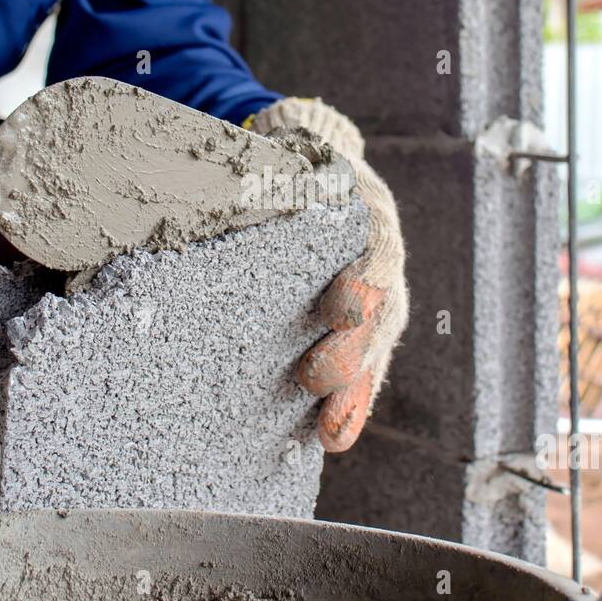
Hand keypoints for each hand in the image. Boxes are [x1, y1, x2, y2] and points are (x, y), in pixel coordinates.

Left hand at [251, 98, 407, 451]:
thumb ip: (273, 179)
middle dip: (351, 351)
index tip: (341, 308)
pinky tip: (332, 438)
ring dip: (355, 393)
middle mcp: (380, 259)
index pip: (374, 248)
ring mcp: (380, 296)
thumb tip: (221, 184)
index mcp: (366, 213)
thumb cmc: (292, 168)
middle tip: (315, 379)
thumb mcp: (288, 162)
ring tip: (332, 434)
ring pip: (376, 348)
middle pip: (378, 310)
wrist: (321, 167)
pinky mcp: (367, 329)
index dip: (362, 281)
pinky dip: (353, 405)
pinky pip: (367, 370)